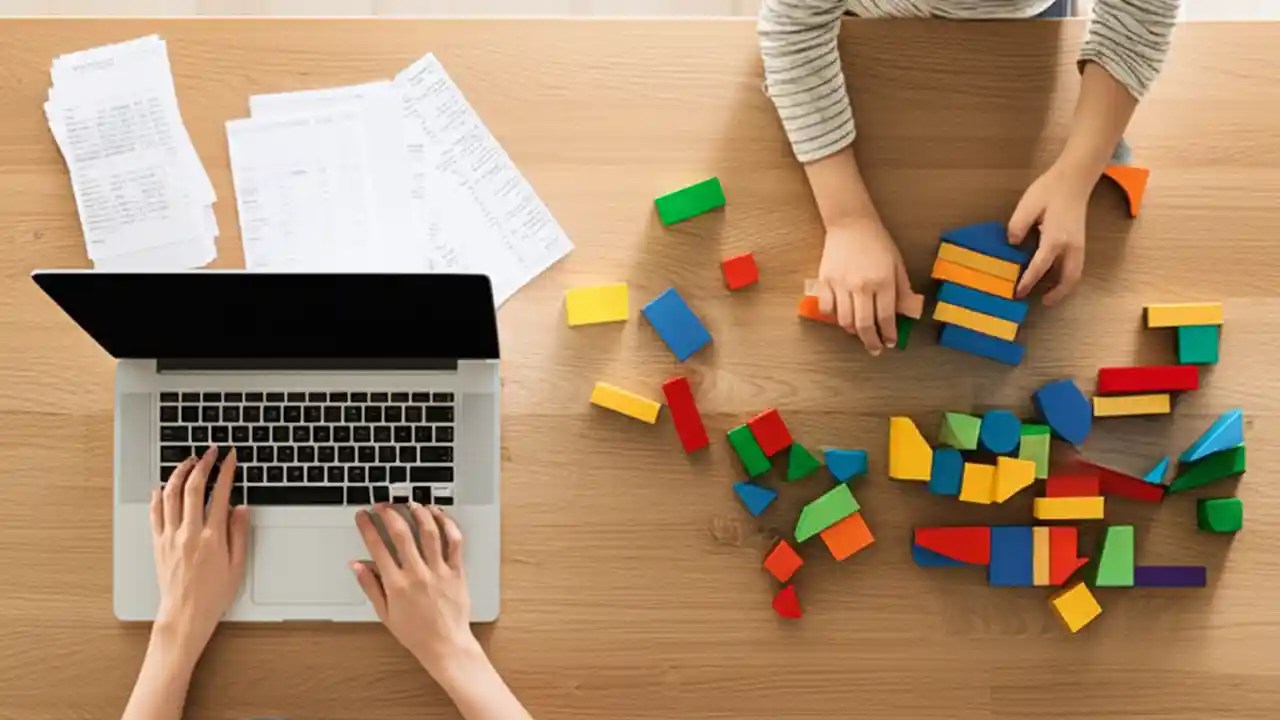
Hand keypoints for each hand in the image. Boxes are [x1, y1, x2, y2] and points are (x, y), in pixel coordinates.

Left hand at [150, 446, 249, 666]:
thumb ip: (240, 534)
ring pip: (171, 495)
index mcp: (212, 537)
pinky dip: (158, 495)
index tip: (231, 458)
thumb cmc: (212, 595)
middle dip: (203, 464)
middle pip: (193, 487)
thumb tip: (241, 509)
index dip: (227, 471)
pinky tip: (163, 486)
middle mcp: (188, 532)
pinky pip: (155, 512)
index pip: (220, 494)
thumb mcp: (238, 565)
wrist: (184, 615)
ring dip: (179, 473)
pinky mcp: (158, 543)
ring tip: (188, 462)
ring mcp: (170, 537)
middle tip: (210, 452)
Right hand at [353, 504, 475, 677]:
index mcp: (396, 584)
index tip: (362, 516)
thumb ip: (370, 586)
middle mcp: (417, 574)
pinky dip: (447, 525)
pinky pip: (454, 542)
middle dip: (389, 514)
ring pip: (429, 532)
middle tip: (383, 505)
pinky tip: (439, 515)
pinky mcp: (456, 571)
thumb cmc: (416, 632)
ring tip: (411, 503)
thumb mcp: (385, 613)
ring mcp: (438, 571)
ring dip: (419, 513)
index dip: (367, 527)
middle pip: (401, 534)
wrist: (445, 644)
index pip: (377, 547)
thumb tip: (356, 565)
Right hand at [816, 216, 912, 354]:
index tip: (889, 342)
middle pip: (864, 324)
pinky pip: (827, 308)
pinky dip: (833, 317)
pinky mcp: (825, 281)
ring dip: (853, 331)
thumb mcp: (898, 265)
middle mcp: (861, 286)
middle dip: (870, 341)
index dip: (888, 334)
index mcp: (883, 281)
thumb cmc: (878, 243)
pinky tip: (840, 316)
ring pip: (844, 320)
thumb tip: (908, 313)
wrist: (851, 223)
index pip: (886, 317)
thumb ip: (903, 290)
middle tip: (874, 348)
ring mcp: (841, 284)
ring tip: (859, 331)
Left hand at [1008, 160, 1094, 304]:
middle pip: (1069, 278)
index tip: (1017, 292)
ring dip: (1064, 287)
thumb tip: (1012, 244)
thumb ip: (1017, 226)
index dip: (1028, 282)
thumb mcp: (1027, 205)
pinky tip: (1054, 277)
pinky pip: (1076, 266)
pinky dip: (1067, 277)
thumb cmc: (1050, 190)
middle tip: (1042, 302)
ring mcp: (1079, 244)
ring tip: (1049, 295)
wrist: (1074, 178)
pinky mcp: (1080, 242)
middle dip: (1057, 293)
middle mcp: (1071, 246)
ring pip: (1076, 273)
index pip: (1040, 267)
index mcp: (1056, 238)